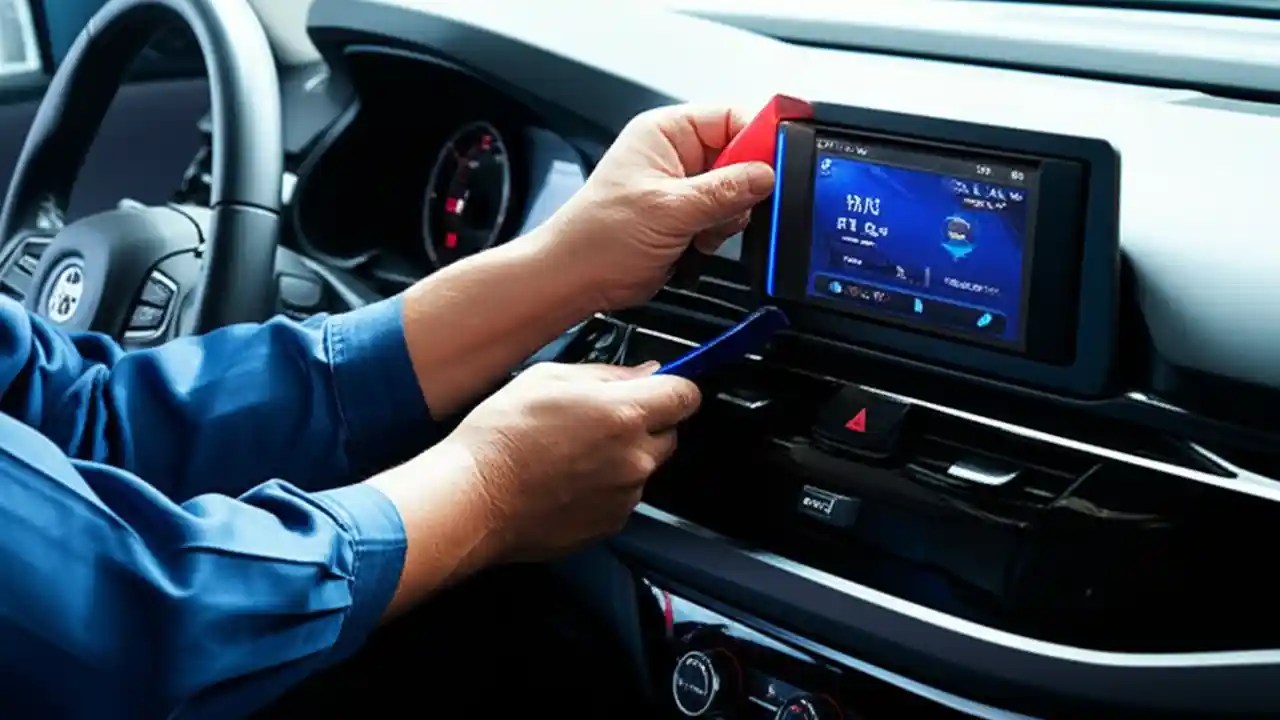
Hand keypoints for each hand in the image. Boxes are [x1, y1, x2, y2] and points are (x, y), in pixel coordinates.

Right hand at [424, 361, 699, 563]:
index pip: (686, 395)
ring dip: (622, 457)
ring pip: (643, 467)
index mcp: (624, 414)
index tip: (661, 387)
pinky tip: (566, 479)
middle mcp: (634, 458)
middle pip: (669, 433)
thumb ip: (607, 374)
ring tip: (571, 453)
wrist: (474, 498)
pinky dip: (604, 487)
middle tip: (600, 419)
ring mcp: (625, 496)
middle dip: (645, 423)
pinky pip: (622, 497)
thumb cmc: (500, 437)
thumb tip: (643, 374)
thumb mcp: (548, 378)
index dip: (675, 387)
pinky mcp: (610, 524)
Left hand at [543, 104, 775, 310]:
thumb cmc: (598, 237)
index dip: (757, 138)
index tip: (775, 165)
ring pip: (736, 191)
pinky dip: (719, 233)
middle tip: (726, 210)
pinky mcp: (686, 216)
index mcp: (665, 132)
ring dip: (728, 216)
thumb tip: (765, 174)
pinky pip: (723, 217)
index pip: (730, 117)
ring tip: (700, 231)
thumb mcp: (669, 209)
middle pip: (739, 156)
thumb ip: (724, 191)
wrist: (575, 279)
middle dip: (741, 188)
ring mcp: (682, 186)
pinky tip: (697, 244)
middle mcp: (675, 154)